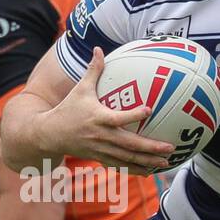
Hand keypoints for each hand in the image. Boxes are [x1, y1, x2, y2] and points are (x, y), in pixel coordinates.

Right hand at [43, 47, 173, 174]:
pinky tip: (150, 170)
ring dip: (147, 161)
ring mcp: (101, 150)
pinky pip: (120, 166)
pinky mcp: (100, 158)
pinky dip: (135, 170)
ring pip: (128, 158)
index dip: (133, 115)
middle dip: (150, 148)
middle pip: (129, 144)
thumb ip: (93, 70)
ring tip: (166, 162)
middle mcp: (101, 136)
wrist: (50, 134)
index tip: (149, 110)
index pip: (118, 117)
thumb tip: (99, 48)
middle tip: (169, 147)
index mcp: (98, 118)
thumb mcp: (80, 89)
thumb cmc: (68, 108)